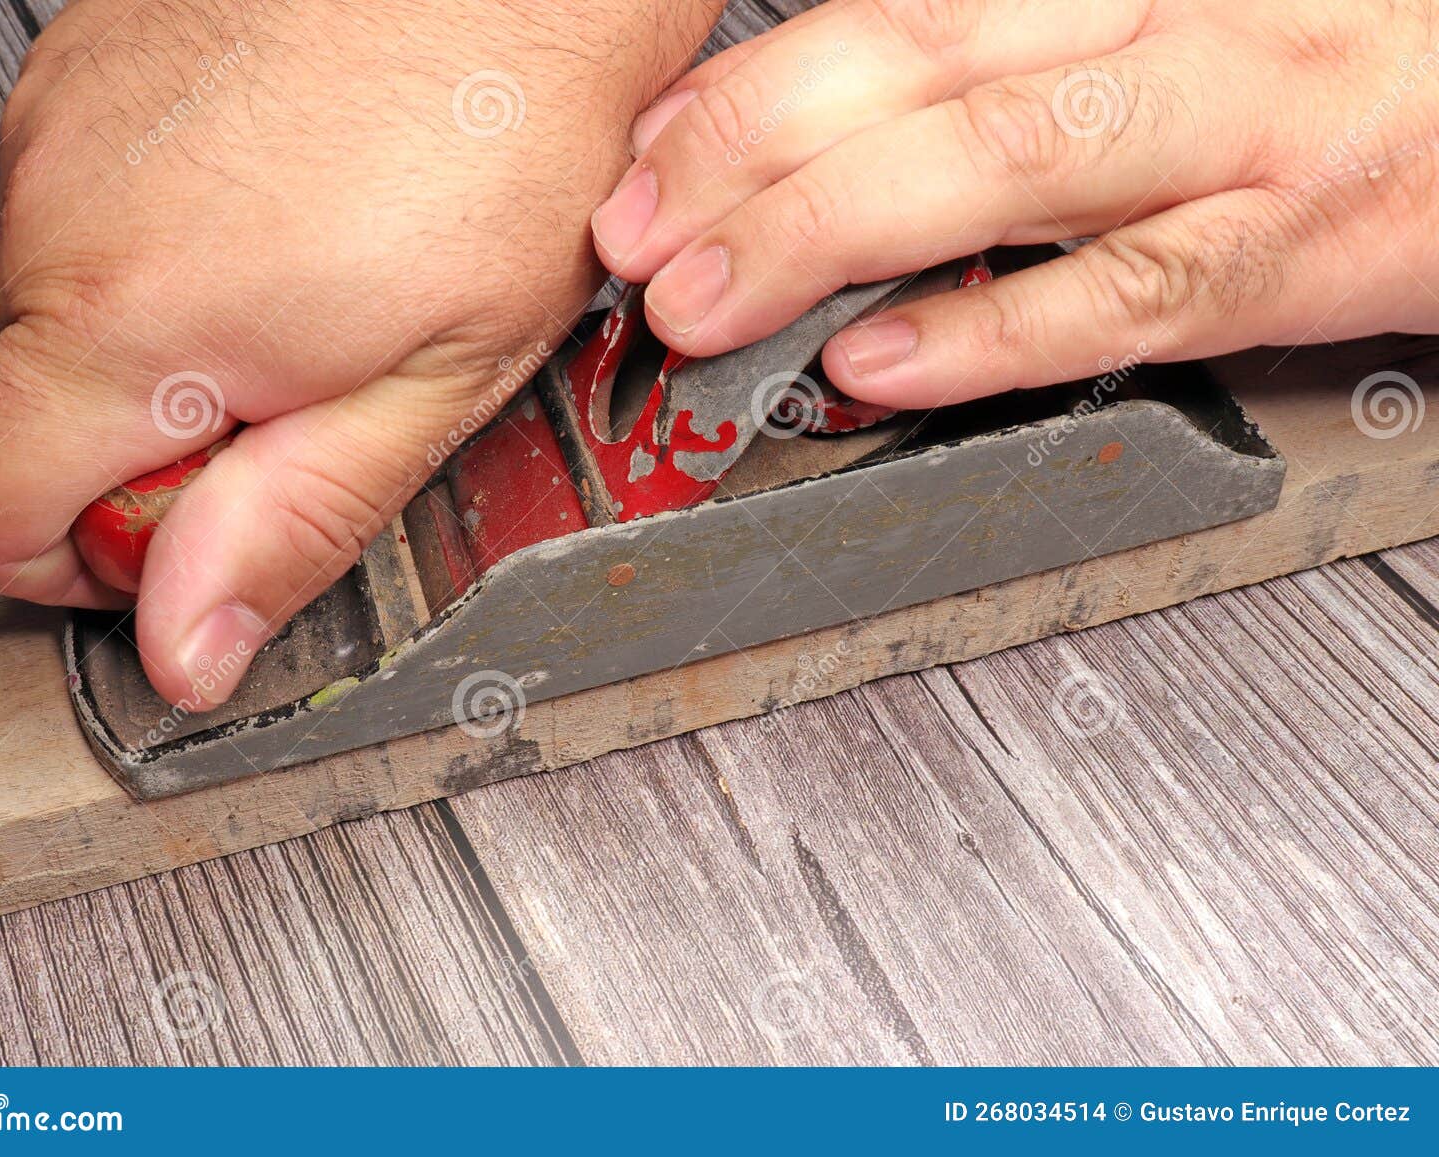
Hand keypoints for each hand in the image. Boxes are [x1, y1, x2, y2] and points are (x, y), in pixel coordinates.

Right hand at [0, 0, 718, 706]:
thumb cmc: (507, 127)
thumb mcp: (437, 379)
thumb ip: (294, 520)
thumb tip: (189, 643)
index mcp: (139, 316)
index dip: (60, 563)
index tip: (177, 539)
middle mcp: (67, 209)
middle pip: (29, 416)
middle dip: (158, 447)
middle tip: (312, 390)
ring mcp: (67, 124)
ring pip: (70, 313)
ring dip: (180, 338)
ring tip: (322, 283)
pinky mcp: (91, 68)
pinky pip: (95, 214)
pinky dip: (179, 248)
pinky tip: (292, 211)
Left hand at [592, 0, 1438, 406]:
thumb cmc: (1305, 67)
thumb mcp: (1134, 34)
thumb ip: (981, 67)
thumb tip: (804, 125)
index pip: (892, 9)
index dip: (745, 89)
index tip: (641, 162)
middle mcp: (1166, 24)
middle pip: (920, 66)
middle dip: (748, 156)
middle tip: (635, 239)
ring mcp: (1237, 130)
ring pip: (1003, 162)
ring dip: (829, 233)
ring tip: (709, 301)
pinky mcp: (1295, 246)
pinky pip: (1125, 292)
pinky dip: (991, 328)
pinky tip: (879, 363)